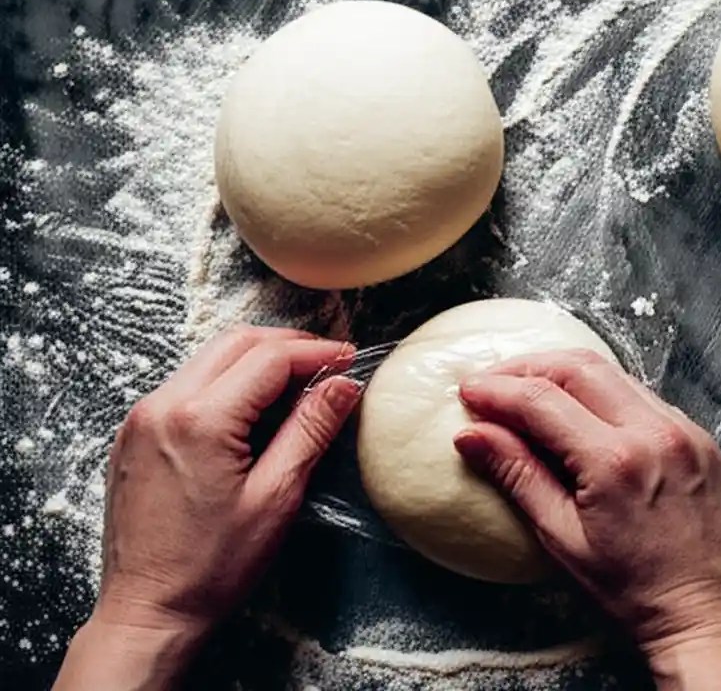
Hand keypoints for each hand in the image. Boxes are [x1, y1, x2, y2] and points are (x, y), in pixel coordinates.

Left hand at [55, 326, 359, 689]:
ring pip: (210, 358)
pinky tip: (257, 408)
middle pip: (236, 343)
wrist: (147, 611)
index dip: (318, 354)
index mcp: (198, 420)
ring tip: (301, 384)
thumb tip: (343, 385)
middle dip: (289, 346)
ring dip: (258, 360)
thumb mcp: (276, 497)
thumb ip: (310, 431)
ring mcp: (141, 417)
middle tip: (330, 363)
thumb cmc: (212, 566)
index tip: (350, 360)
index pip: (269, 359)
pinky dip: (228, 382)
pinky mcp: (135, 433)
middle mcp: (161, 405)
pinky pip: (188, 384)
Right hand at [454, 350, 720, 689]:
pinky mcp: (704, 439)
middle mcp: (656, 433)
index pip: (542, 400)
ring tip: (530, 392)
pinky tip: (584, 415)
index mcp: (615, 461)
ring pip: (617, 375)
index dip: (497, 390)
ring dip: (568, 375)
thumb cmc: (632, 591)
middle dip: (528, 367)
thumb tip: (470, 434)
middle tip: (493, 382)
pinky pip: (647, 399)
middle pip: (580, 367)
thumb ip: (517, 476)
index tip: (468, 391)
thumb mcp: (562, 539)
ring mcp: (687, 432)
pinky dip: (608, 396)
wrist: (704, 615)